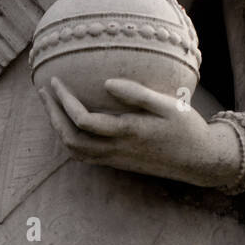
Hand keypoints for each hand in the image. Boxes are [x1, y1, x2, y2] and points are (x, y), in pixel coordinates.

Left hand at [39, 76, 241, 186]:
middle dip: (52, 115)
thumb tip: (106, 82)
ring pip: (75, 151)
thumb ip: (138, 94)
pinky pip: (85, 155)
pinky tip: (71, 121)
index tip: (56, 81)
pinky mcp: (119, 163)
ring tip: (52, 104)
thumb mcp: (169, 105)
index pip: (83, 121)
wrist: (201, 161)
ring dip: (58, 128)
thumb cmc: (187, 128)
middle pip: (70, 139)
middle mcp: (117, 150)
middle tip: (44, 91)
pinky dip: (70, 139)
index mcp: (127, 133)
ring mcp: (116, 159)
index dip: (64, 102)